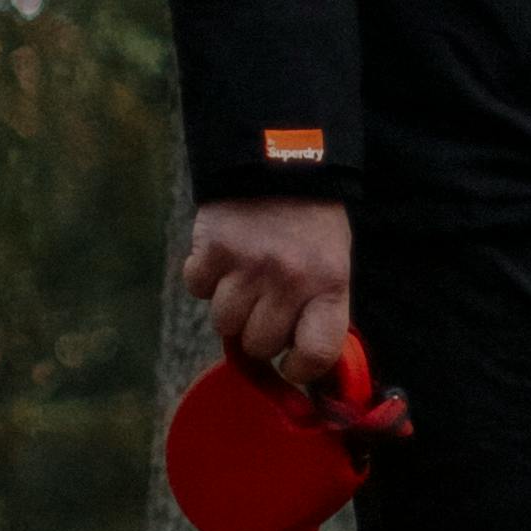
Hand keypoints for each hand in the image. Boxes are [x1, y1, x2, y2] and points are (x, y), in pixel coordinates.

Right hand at [183, 196, 354, 391]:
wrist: (279, 162)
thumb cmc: (310, 225)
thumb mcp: (333, 265)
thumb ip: (319, 311)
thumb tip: (299, 364)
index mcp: (329, 285)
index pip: (317, 354)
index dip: (300, 367)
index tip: (292, 361)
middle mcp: (289, 280)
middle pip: (259, 345)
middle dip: (259, 334)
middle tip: (264, 309)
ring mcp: (248, 265)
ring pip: (224, 323)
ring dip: (230, 309)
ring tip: (243, 281)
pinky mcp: (212, 249)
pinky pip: (197, 290)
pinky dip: (204, 280)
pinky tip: (221, 260)